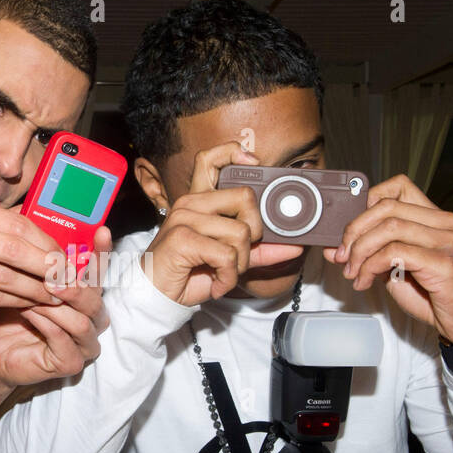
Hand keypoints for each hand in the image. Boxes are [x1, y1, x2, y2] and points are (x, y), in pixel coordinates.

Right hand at [0, 196, 64, 325]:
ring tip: (56, 296)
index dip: (47, 242)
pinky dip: (16, 302)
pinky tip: (31, 305)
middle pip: (14, 247)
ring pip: (5, 275)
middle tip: (69, 279)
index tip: (67, 258)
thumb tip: (46, 232)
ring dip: (36, 288)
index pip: (17, 223)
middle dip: (48, 266)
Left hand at [0, 227, 112, 389]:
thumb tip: (32, 212)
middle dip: (75, 284)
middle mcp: (92, 318)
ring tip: (32, 293)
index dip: (102, 252)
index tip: (101, 230)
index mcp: (85, 294)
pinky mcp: (71, 364)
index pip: (100, 271)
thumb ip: (34, 252)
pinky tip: (28, 311)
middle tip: (55, 272)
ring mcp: (85, 343)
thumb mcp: (20, 275)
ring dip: (55, 305)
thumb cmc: (7, 308)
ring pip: (81, 320)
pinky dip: (46, 324)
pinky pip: (64, 341)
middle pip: (96, 298)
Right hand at [141, 143, 303, 305]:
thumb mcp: (229, 261)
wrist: (158, 299)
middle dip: (254, 233)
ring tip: (223, 274)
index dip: (233, 153)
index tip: (253, 163)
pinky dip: (228, 277)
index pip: (210, 159)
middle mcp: (190, 203)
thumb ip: (259, 250)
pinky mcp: (182, 238)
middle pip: (245, 197)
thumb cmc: (188, 276)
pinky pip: (227, 255)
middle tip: (237, 255)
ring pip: (240, 232)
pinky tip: (216, 285)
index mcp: (199, 201)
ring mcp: (184, 218)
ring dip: (239, 264)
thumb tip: (294, 246)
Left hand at [323, 174, 452, 348]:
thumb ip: (373, 255)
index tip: (350, 230)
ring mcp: (448, 240)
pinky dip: (371, 267)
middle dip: (354, 231)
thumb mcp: (399, 271)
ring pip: (389, 227)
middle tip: (344, 256)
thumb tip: (338, 249)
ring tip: (354, 273)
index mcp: (436, 219)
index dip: (366, 203)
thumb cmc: (440, 298)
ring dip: (361, 252)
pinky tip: (366, 281)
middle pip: (386, 207)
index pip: (398, 187)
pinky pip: (396, 253)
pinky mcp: (445, 263)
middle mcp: (445, 223)